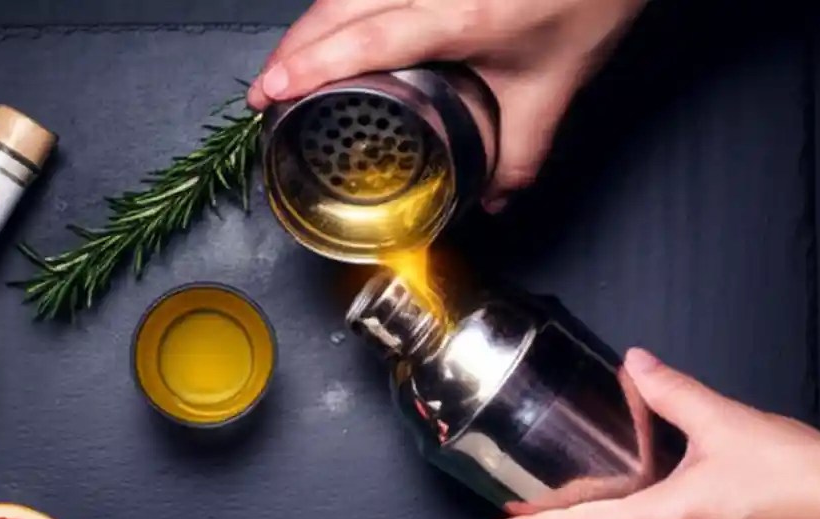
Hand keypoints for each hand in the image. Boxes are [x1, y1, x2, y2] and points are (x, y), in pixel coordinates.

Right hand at [247, 0, 649, 208]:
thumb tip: (492, 199)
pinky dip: (339, 5)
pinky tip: (330, 29)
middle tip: (264, 92)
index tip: (271, 90)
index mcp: (462, 15)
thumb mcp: (555, 86)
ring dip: (310, 25)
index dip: (313, 64)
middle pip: (338, 5)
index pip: (368, 38)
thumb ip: (521, 152)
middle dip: (293, 48)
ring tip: (287, 66)